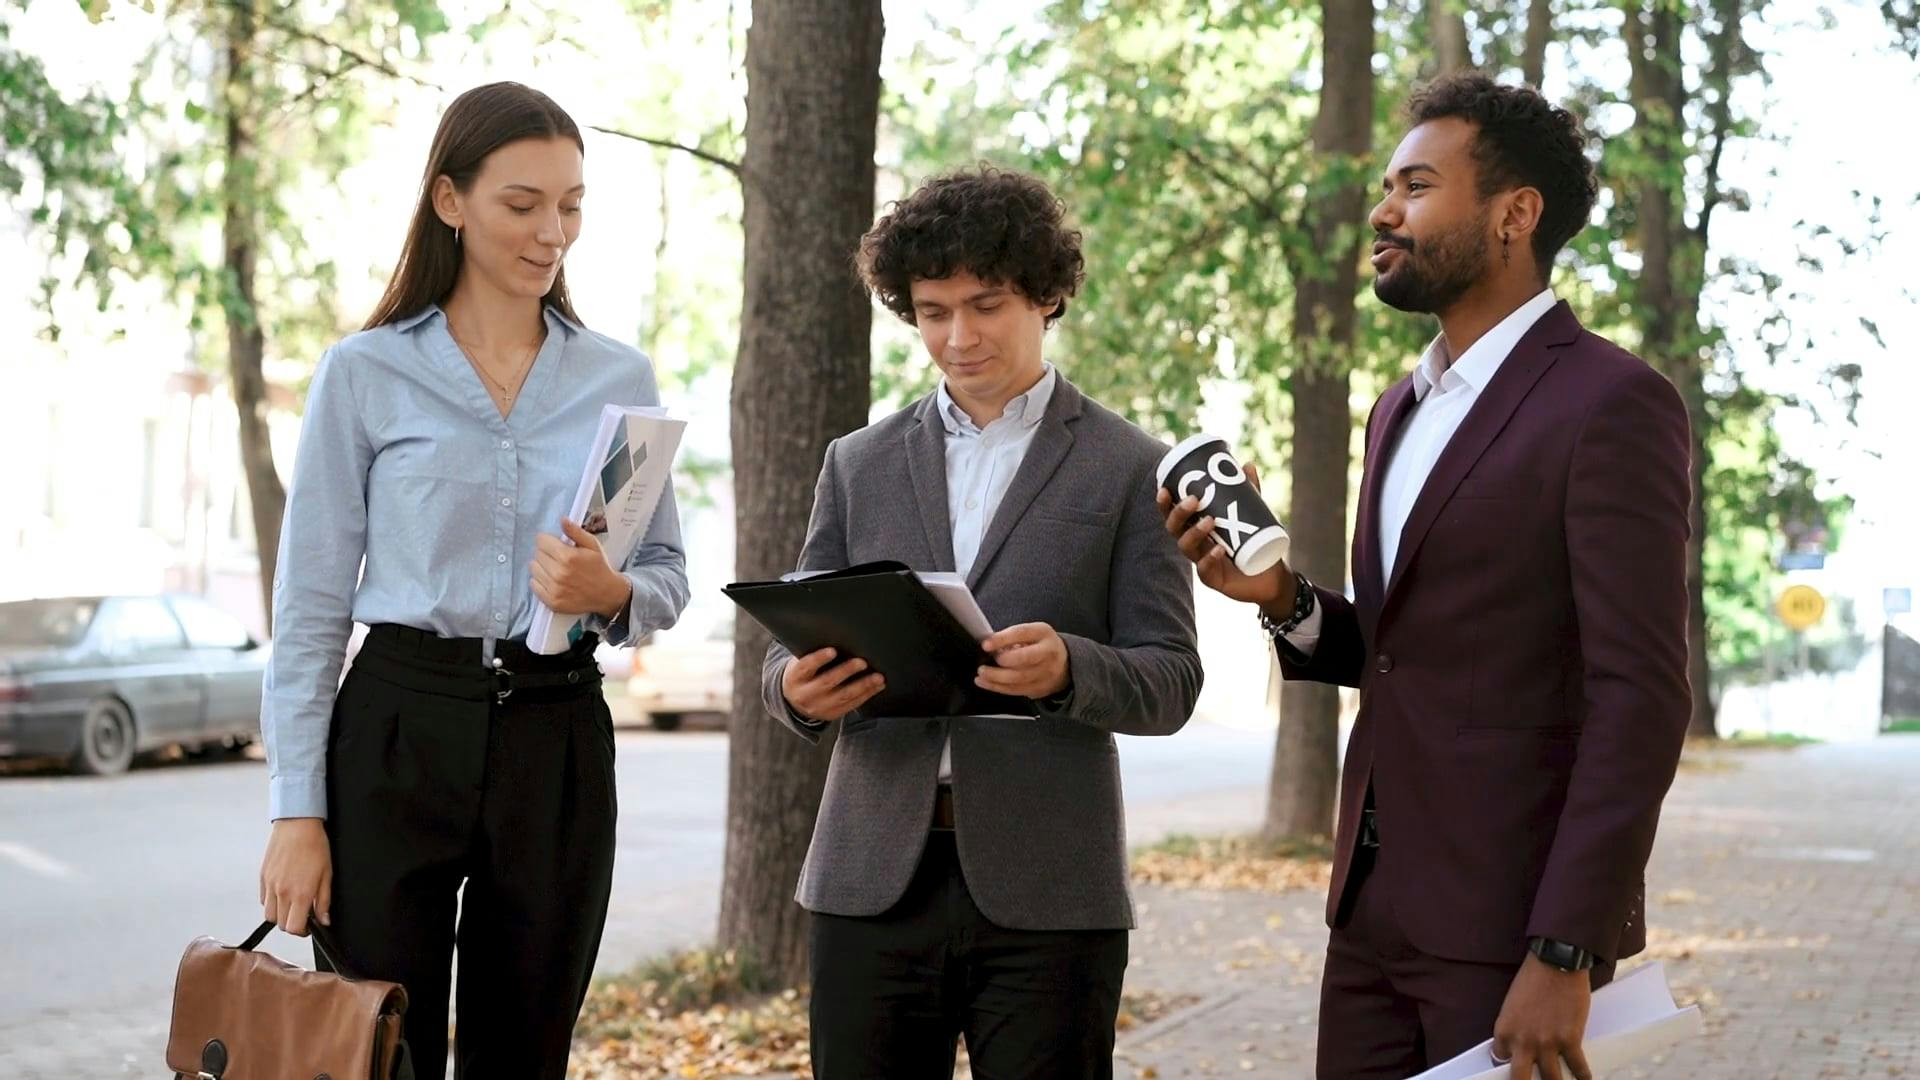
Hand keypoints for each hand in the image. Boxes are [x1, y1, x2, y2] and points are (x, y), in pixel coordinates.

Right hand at [260, 818, 331, 935]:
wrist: (297, 825)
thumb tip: (324, 920)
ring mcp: (270, 885)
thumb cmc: (315, 846)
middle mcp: (282, 892)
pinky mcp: (262, 878)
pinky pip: (263, 900)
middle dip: (292, 924)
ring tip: (292, 904)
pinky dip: (272, 902)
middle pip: (281, 924)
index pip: (294, 927)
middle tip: (303, 915)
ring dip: (281, 915)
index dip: (303, 932)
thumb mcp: (327, 875)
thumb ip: (323, 901)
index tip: (309, 926)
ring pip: (269, 915)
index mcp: (300, 893)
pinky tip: (283, 893)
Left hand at [532, 520, 631, 617]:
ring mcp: (554, 589)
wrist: (607, 594)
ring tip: (555, 569)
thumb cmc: (599, 567)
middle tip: (558, 557)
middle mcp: (559, 573)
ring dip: (542, 566)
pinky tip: (552, 580)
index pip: (541, 541)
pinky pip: (533, 585)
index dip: (548, 540)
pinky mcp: (551, 601)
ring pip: (533, 568)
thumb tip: (562, 520)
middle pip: (537, 554)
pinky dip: (540, 581)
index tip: (556, 544)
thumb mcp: (592, 545)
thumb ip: (575, 532)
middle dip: (546, 552)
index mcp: (568, 557)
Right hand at [782, 647, 886, 722]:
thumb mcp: (800, 663)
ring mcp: (819, 707)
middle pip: (827, 682)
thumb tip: (838, 635)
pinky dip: (867, 695)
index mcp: (795, 677)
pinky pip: (851, 705)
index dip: (818, 659)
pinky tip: (877, 686)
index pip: (806, 667)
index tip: (832, 651)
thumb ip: (814, 653)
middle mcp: (805, 694)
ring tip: (878, 677)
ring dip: (863, 686)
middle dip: (846, 671)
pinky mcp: (832, 714)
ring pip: (843, 696)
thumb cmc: (804, 674)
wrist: (794, 702)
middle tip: (862, 662)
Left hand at [976, 622, 1070, 699]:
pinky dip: (998, 687)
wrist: (1065, 664)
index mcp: (1043, 633)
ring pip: (1019, 679)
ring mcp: (1046, 673)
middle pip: (1024, 659)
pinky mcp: (1041, 688)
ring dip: (996, 678)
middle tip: (983, 665)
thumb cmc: (1040, 645)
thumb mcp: (1030, 632)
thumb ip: (1011, 636)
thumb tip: (989, 644)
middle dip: (1002, 663)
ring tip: (981, 674)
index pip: (1022, 633)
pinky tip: (986, 683)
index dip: (1002, 639)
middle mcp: (1048, 652)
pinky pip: (1017, 690)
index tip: (986, 644)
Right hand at [1156, 461, 1293, 611]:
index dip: (1165, 504)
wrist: (1269, 575)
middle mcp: (1195, 544)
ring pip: (1187, 547)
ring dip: (1194, 532)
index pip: (1173, 514)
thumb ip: (1248, 492)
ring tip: (1210, 521)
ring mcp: (1202, 561)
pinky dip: (1209, 559)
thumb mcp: (1251, 514)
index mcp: (1196, 527)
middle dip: (1178, 513)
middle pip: (1174, 529)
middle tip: (1194, 500)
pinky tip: (1219, 550)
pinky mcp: (1213, 579)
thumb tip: (1247, 464)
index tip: (1164, 489)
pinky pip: (1204, 570)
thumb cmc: (1253, 542)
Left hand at [1492, 954, 1593, 1079]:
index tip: (1516, 1065)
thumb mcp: (1511, 1004)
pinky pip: (1578, 1067)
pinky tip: (1584, 1079)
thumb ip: (1514, 1026)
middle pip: (1520, 1078)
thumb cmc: (1533, 978)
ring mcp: (1547, 1044)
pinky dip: (1583, 1076)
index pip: (1500, 1058)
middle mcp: (1522, 1042)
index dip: (1509, 1062)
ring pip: (1551, 1078)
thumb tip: (1521, 1042)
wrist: (1556, 963)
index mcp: (1504, 1030)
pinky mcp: (1570, 1040)